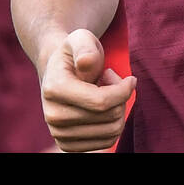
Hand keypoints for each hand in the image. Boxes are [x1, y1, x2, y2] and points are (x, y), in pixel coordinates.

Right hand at [39, 28, 134, 151]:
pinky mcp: (68, 145)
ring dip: (118, 111)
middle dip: (121, 97)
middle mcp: (52, 116)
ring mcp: (59, 134)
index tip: (131, 79)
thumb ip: (86, 47)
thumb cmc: (75, 52)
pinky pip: (106, 142)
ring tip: (107, 93)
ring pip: (111, 132)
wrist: (57, 70)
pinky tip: (103, 109)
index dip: (124, 90)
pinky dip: (112, 124)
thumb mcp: (81, 38)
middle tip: (112, 82)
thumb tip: (86, 62)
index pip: (101, 102)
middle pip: (110, 117)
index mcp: (54, 89)